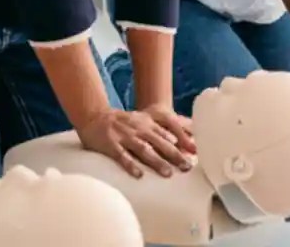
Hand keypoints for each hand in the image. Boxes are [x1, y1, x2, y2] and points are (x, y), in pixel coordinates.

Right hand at [78, 108, 194, 178]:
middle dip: (175, 154)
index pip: (169, 132)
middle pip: (160, 142)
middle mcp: (139, 128)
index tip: (195, 152)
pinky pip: (122, 156)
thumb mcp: (142, 120)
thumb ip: (158, 129)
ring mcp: (125, 136)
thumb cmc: (122, 122)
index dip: (183, 141)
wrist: (94, 116)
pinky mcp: (111, 144)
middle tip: (187, 166)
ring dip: (156, 161)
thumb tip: (178, 142)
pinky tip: (138, 175)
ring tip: (168, 173)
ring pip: (143, 149)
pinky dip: (130, 165)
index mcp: (147, 122)